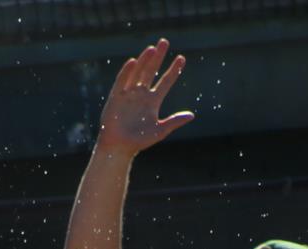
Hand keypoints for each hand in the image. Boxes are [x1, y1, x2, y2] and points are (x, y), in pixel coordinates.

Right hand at [96, 39, 194, 154]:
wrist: (119, 148)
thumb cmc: (139, 141)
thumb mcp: (160, 131)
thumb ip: (174, 122)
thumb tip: (192, 115)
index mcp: (153, 101)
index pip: (165, 81)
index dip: (173, 70)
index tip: (182, 59)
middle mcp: (141, 94)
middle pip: (151, 71)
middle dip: (158, 57)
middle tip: (164, 41)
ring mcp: (128, 94)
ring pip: (137, 73)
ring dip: (144, 60)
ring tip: (152, 48)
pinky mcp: (116, 97)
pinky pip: (121, 82)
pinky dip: (126, 72)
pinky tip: (133, 62)